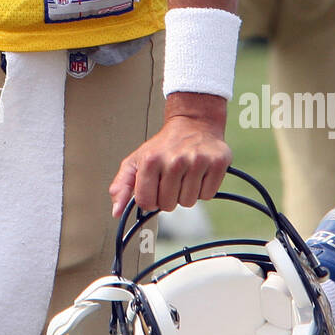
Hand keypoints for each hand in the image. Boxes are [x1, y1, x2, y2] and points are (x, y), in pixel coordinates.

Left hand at [109, 103, 231, 216]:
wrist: (193, 123)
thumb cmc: (163, 145)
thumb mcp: (136, 160)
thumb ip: (122, 186)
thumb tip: (116, 212)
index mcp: (151, 160)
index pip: (147, 202)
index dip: (150, 199)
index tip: (153, 188)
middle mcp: (174, 160)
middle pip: (168, 205)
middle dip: (168, 197)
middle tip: (171, 178)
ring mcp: (197, 161)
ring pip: (188, 202)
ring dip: (186, 193)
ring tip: (185, 174)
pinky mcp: (217, 163)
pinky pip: (208, 195)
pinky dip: (203, 189)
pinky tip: (199, 173)